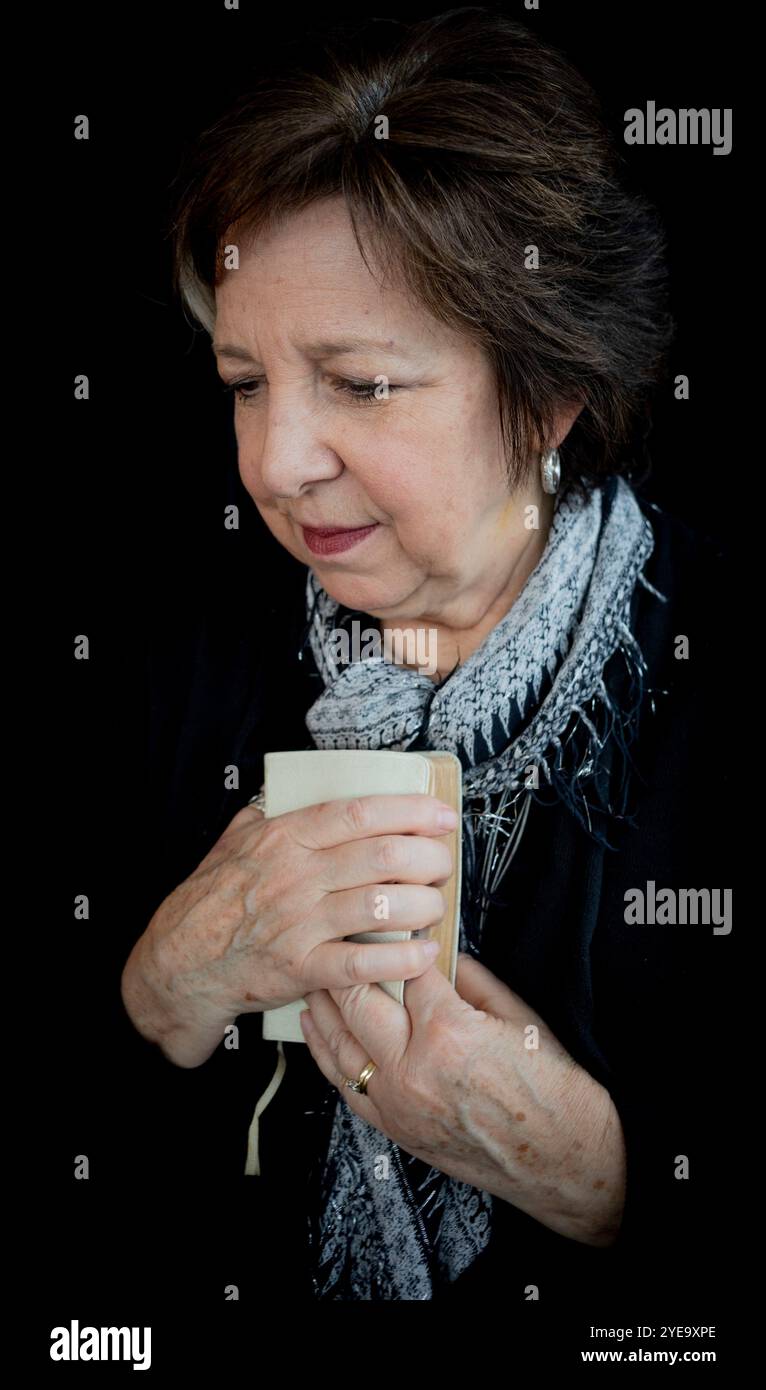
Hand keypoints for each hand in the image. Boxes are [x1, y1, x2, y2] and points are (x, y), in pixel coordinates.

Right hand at [121, 794, 454, 1064]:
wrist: (178, 962)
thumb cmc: (211, 900)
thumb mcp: (234, 841)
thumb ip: (271, 816)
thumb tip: (298, 793)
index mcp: (284, 838)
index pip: (359, 813)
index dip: (410, 812)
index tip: (442, 816)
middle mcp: (295, 876)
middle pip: (381, 857)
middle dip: (428, 858)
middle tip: (444, 863)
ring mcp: (299, 924)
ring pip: (380, 907)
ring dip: (423, 905)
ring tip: (436, 905)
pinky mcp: (301, 969)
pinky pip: (362, 965)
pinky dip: (401, 961)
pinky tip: (423, 954)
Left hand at [301, 952, 626, 1246]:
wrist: (564, 1160)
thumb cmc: (552, 1092)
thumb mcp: (520, 1017)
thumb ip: (474, 980)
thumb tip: (444, 955)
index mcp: (448, 1032)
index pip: (407, 970)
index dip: (402, 941)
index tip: (397, 924)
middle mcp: (413, 1069)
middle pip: (359, 1001)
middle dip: (349, 964)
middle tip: (344, 938)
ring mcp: (398, 1104)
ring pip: (340, 1044)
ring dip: (325, 1005)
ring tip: (317, 975)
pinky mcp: (395, 1129)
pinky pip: (346, 1086)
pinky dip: (327, 1053)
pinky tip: (320, 1029)